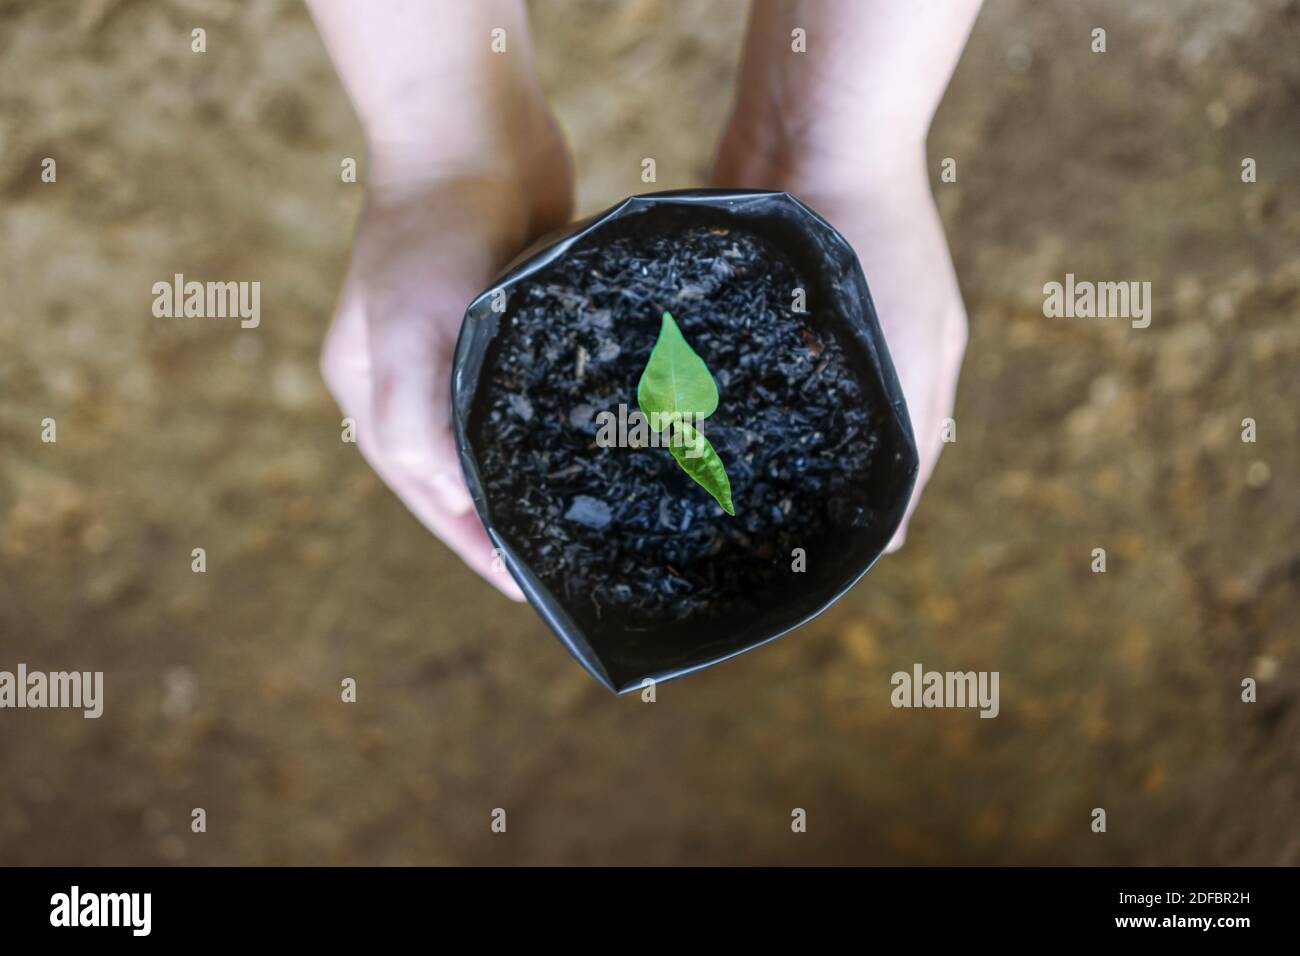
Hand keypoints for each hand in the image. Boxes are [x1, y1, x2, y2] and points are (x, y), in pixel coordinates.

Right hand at [321, 140, 570, 599]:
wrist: (474, 137)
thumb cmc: (432, 234)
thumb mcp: (406, 334)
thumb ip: (418, 425)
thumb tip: (459, 506)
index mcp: (371, 396)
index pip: (423, 496)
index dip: (472, 548)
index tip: (524, 590)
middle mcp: (411, 383)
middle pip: (457, 478)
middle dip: (503, 525)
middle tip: (560, 568)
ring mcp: (458, 355)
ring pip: (496, 442)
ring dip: (530, 481)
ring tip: (580, 524)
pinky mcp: (509, 329)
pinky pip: (529, 398)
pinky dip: (552, 430)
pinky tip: (590, 451)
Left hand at [712, 0, 977, 550]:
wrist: (815, 134)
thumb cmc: (876, 239)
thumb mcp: (915, 350)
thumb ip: (908, 438)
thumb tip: (889, 539)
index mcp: (907, 375)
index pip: (880, 474)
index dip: (848, 523)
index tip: (809, 568)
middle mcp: (856, 360)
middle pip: (821, 445)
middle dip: (787, 488)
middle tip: (740, 540)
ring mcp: (802, 330)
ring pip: (769, 411)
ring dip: (744, 445)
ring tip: (703, 497)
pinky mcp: (749, 304)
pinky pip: (729, 366)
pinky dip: (715, 395)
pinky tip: (681, 430)